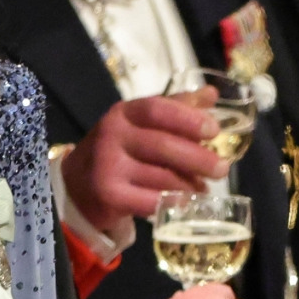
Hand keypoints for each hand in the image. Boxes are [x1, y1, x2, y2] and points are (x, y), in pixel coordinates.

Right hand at [62, 94, 225, 234]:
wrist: (76, 187)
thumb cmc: (116, 152)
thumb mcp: (138, 124)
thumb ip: (173, 108)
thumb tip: (211, 94)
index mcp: (123, 114)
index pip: (158, 109)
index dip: (188, 119)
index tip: (214, 131)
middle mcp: (112, 137)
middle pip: (163, 146)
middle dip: (198, 159)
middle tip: (222, 169)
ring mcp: (109, 168)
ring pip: (160, 177)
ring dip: (189, 185)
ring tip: (205, 188)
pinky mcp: (110, 196)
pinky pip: (150, 202)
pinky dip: (173, 203)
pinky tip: (186, 202)